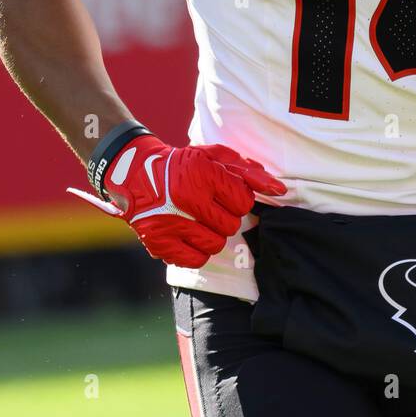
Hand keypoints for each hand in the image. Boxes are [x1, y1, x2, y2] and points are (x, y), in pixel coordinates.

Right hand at [69, 138, 285, 266]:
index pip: (243, 201)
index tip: (225, 194)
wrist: (136, 175)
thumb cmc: (183, 164)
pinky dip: (197, 251)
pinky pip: (196, 259)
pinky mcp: (160, 242)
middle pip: (232, 225)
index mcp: (202, 174)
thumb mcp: (215, 157)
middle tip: (211, 207)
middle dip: (226, 216)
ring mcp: (172, 223)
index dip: (238, 198)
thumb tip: (279, 190)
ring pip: (216, 244)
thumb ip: (248, 172)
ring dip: (213, 234)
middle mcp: (187, 199)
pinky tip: (190, 235)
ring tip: (201, 221)